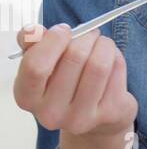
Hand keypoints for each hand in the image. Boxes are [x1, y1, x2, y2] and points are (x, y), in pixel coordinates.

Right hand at [14, 23, 137, 137]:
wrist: (95, 114)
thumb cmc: (64, 80)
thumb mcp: (43, 62)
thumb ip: (33, 43)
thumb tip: (32, 31)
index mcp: (28, 98)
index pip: (36, 66)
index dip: (52, 40)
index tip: (64, 29)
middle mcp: (51, 113)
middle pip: (74, 58)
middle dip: (85, 36)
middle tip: (89, 32)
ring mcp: (81, 118)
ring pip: (99, 64)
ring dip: (104, 44)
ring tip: (103, 43)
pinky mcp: (110, 113)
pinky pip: (116, 70)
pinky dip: (116, 56)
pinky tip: (112, 61)